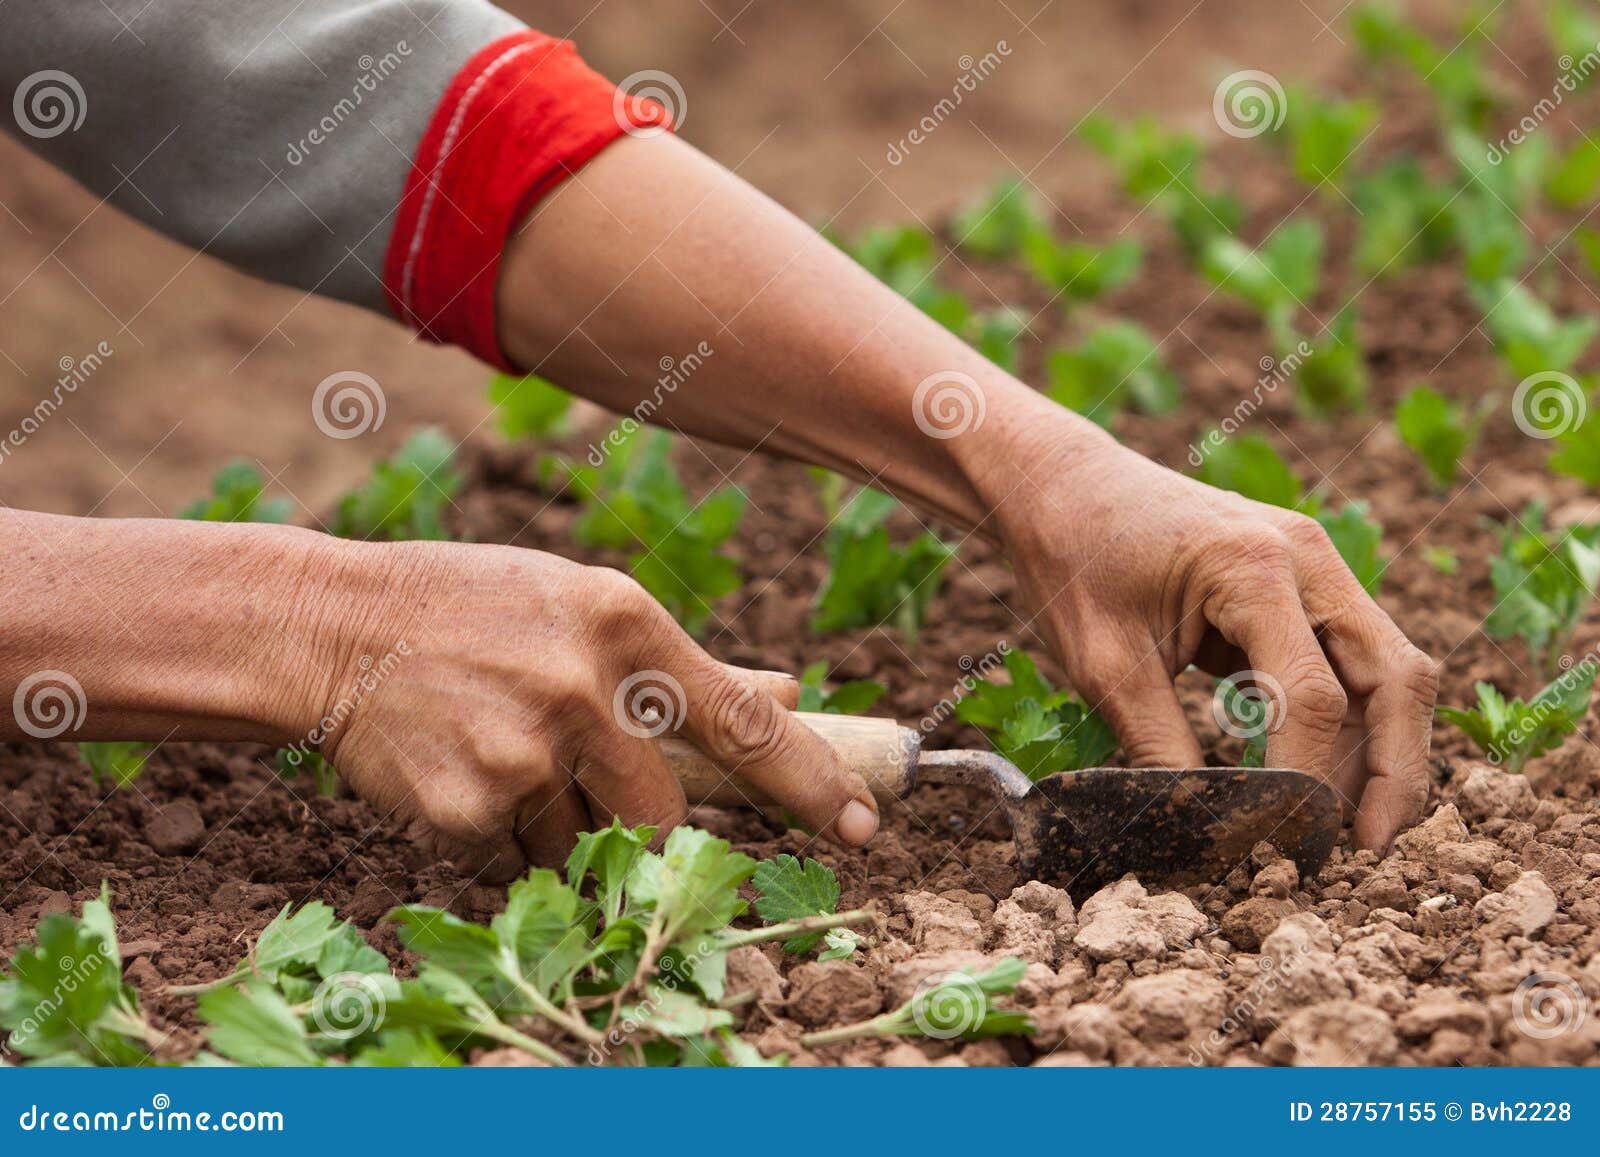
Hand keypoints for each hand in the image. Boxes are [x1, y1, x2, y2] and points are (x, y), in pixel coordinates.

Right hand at [298, 539, 878, 878]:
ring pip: (580, 847)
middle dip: (630, 819)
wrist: (331, 627)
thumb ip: (688, 664)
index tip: (866, 826)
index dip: (810, 780)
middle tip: (570, 771)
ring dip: (553, 826)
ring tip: (495, 750)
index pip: (741, 721)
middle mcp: (581, 689)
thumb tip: (785, 691)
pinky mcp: (464, 809)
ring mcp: (521, 753)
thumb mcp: (583, 606)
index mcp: (623, 626)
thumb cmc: (474, 609)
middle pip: (660, 817)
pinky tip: (458, 771)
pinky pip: (513, 864)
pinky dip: (495, 839)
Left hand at [976, 420, 1436, 851]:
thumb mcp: (1103, 666)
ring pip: (1386, 669)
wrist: (1058, 486)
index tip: (1285, 840)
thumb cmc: (1073, 562)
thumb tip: (1208, 832)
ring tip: (1349, 831)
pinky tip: (1324, 779)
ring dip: (1381, 750)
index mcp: (1251, 567)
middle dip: (1396, 769)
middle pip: (1393, 675)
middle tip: (1368, 849)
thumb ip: (1160, 747)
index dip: (1307, 778)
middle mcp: (1306, 557)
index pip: (1310, 694)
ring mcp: (1314, 565)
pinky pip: (1352, 659)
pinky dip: (1350, 721)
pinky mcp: (1303, 584)